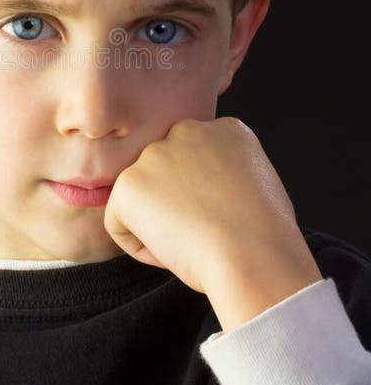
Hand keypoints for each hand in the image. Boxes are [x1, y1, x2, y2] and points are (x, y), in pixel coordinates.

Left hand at [104, 117, 322, 330]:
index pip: (197, 159)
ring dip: (158, 224)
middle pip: (166, 173)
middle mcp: (187, 131)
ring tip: (190, 242)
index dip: (206, 197)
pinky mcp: (128, 183)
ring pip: (143, 197)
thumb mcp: (260, 184)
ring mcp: (154, 154)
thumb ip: (230, 174)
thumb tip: (210, 191)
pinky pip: (118, 222)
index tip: (222, 219)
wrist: (253, 255)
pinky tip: (169, 252)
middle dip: (175, 203)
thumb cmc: (266, 236)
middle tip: (202, 232)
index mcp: (225, 129)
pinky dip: (138, 246)